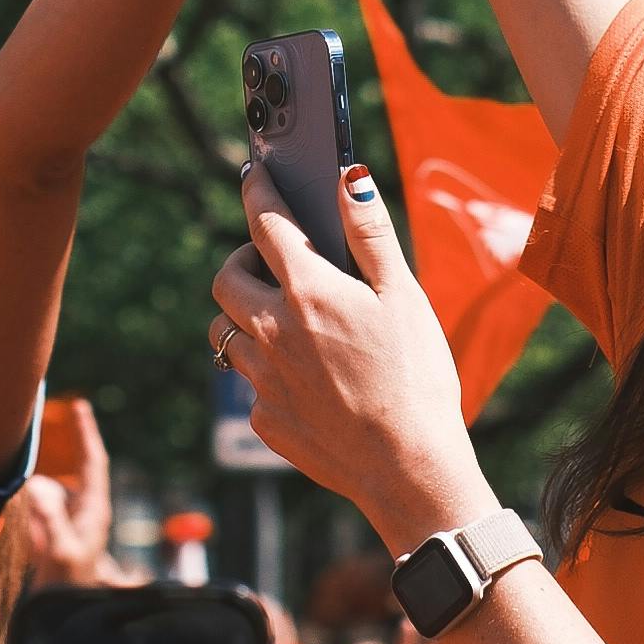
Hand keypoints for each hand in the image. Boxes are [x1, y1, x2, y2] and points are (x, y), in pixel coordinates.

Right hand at [22, 401, 125, 591]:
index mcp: (93, 510)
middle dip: (64, 447)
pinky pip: (39, 509)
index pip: (93, 462)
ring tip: (17, 480)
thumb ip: (49, 520)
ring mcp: (70, 523)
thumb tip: (36, 487)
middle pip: (75, 470)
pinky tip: (13, 505)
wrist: (66, 619)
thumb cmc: (69, 587)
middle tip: (40, 430)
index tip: (79, 405)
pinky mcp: (54, 535)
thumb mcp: (60, 552)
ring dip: (36, 485)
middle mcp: (84, 512)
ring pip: (52, 490)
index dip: (86, 432)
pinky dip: (27, 501)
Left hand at [209, 163, 484, 554]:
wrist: (409, 469)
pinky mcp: (265, 421)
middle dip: (243, 259)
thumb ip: (369, 233)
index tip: (254, 173)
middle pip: (226, 280)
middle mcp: (273, 333)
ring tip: (288, 321)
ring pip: (227, 334)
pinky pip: (249, 384)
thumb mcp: (404, 296)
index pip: (266, 222)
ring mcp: (263, 380)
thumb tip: (348, 176)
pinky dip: (268, 371)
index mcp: (309, 293)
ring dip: (248, 317)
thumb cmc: (417, 377)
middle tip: (274, 262)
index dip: (257, 190)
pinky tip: (308, 378)